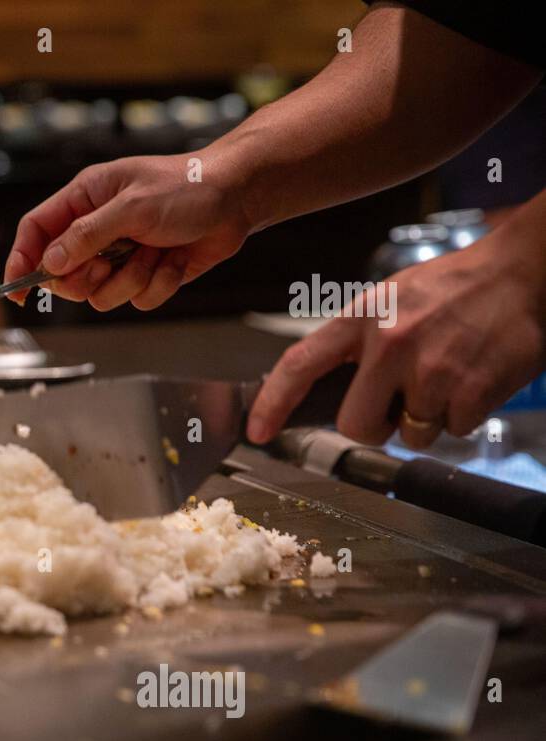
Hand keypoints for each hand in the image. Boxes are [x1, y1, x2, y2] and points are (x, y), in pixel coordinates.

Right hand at [3, 154, 251, 310]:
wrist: (237, 199)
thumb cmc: (187, 188)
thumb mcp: (131, 206)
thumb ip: (86, 235)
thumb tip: (50, 263)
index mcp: (84, 200)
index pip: (36, 232)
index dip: (21, 261)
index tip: (19, 290)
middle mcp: (97, 229)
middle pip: (64, 275)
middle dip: (88, 278)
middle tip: (109, 264)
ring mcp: (121, 254)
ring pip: (100, 294)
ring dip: (130, 280)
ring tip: (154, 254)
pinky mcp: (145, 274)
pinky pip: (135, 300)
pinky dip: (158, 284)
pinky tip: (174, 260)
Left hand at [248, 222, 545, 447]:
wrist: (526, 272)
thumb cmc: (456, 288)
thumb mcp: (393, 299)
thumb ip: (360, 340)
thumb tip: (331, 386)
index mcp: (363, 317)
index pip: (300, 363)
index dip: (272, 402)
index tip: (257, 431)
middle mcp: (389, 344)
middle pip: (354, 424)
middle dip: (373, 427)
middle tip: (395, 408)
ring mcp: (430, 369)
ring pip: (409, 433)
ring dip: (426, 419)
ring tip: (446, 376)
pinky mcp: (469, 391)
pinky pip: (451, 431)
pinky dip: (462, 415)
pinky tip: (472, 379)